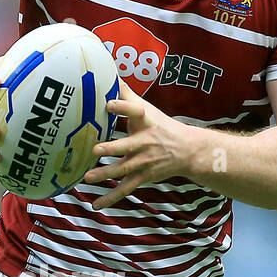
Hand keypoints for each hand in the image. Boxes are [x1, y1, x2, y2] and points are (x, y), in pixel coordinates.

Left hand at [83, 79, 195, 207]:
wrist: (188, 151)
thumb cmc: (160, 125)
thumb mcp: (147, 109)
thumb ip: (126, 94)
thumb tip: (109, 71)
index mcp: (145, 121)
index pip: (134, 111)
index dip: (122, 106)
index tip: (108, 103)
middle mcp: (145, 142)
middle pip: (127, 145)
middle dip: (112, 148)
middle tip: (95, 148)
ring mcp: (144, 161)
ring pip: (123, 169)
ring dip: (106, 173)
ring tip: (88, 177)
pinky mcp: (143, 177)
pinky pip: (125, 189)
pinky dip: (110, 198)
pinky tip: (95, 205)